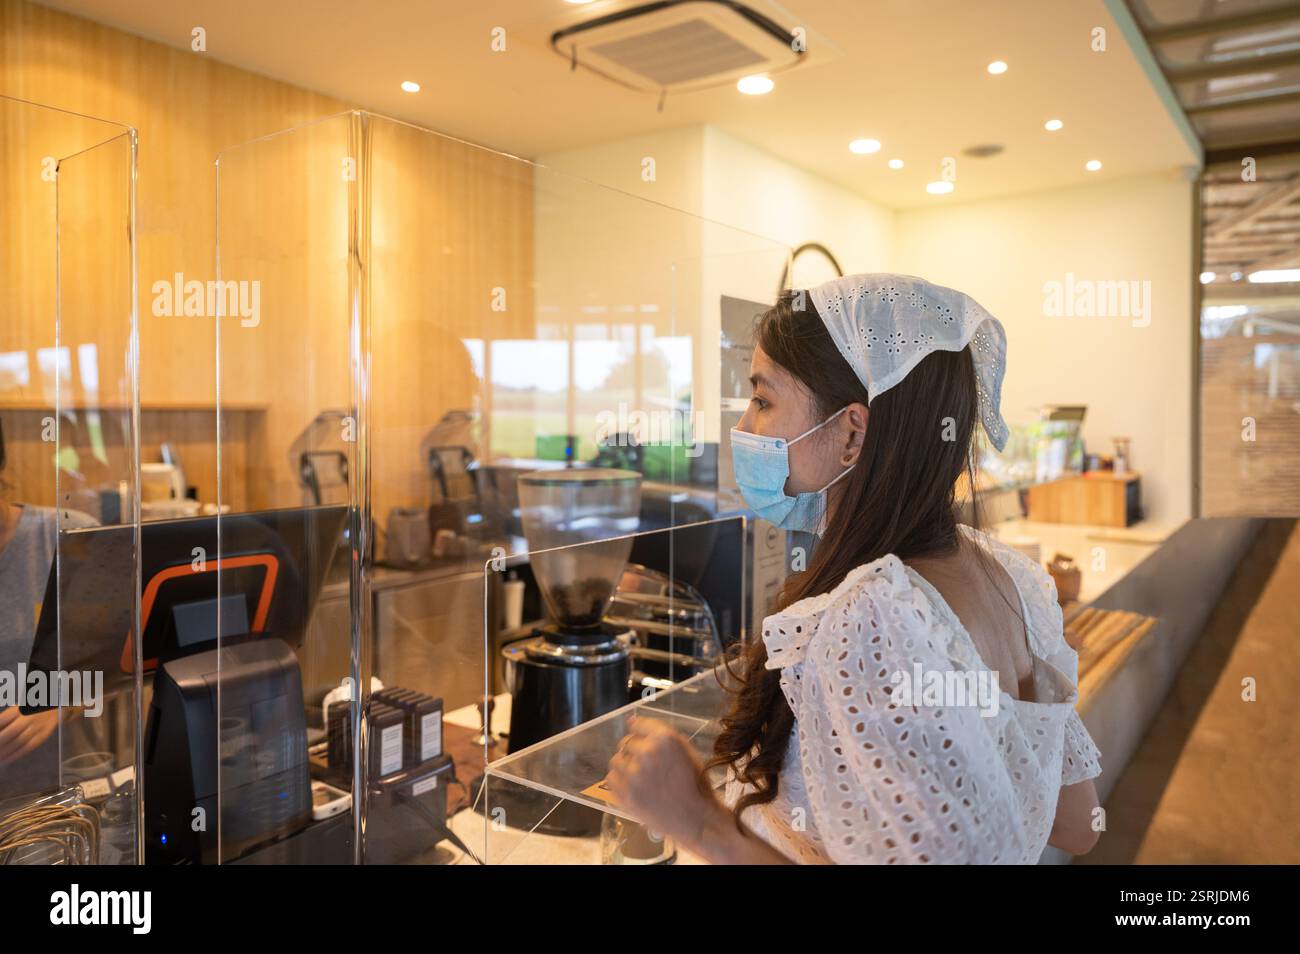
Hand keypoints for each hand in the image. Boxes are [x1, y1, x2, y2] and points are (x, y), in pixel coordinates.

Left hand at [0, 706, 59, 764]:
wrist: (55, 706)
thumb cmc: (30, 708)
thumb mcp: (17, 708)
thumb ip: (5, 719)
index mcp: (20, 708)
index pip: (3, 719)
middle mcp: (30, 717)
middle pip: (12, 731)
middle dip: (0, 741)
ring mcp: (38, 726)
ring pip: (20, 741)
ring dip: (5, 751)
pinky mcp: (44, 735)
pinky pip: (28, 747)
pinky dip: (15, 755)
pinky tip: (6, 760)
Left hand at [604, 715, 723, 847]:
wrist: (695, 818)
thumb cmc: (694, 783)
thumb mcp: (685, 750)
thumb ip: (659, 733)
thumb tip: (630, 720)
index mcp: (665, 739)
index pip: (639, 725)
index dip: (641, 735)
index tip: (644, 743)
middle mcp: (647, 753)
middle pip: (627, 743)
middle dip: (635, 752)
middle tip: (647, 767)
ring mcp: (634, 775)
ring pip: (616, 760)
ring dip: (626, 767)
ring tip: (640, 778)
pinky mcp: (626, 794)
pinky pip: (611, 778)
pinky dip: (620, 782)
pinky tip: (633, 787)